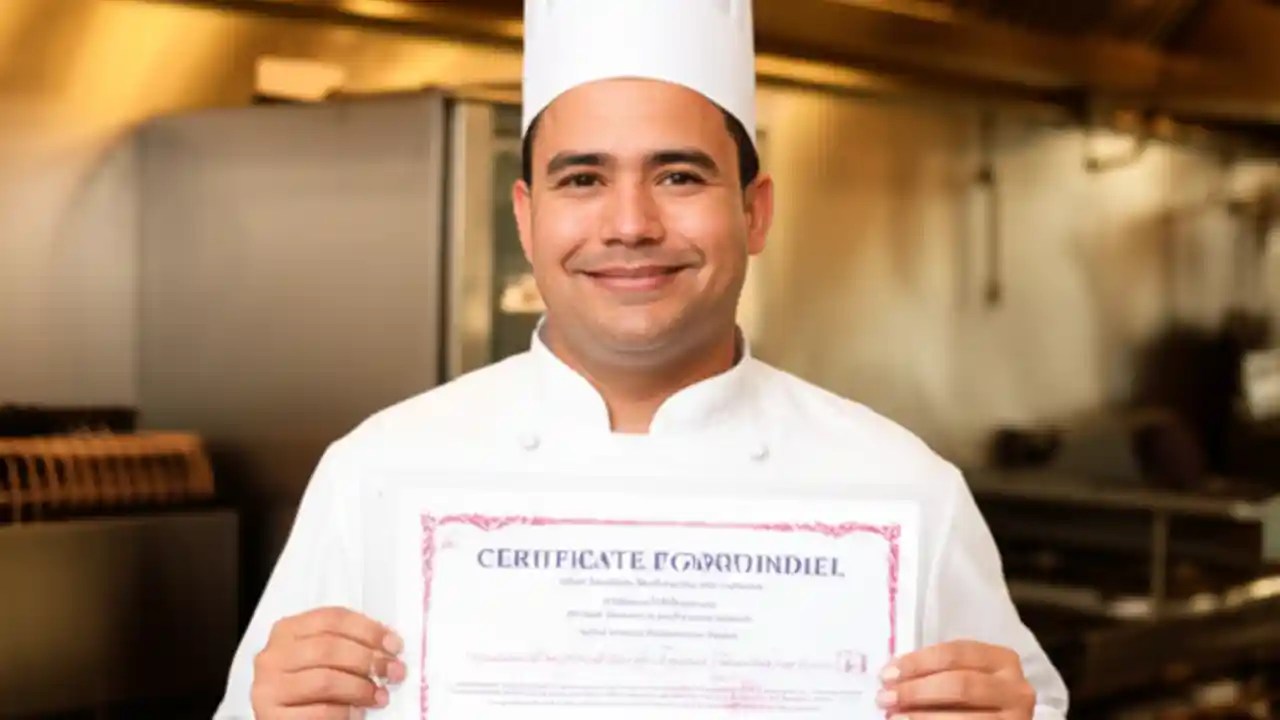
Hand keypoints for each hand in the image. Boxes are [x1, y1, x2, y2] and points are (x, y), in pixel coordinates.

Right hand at [251, 606, 405, 718]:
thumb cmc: (306, 683)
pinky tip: (358, 713)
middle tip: (394, 671)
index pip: (332, 618)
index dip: (369, 630)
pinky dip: (344, 712)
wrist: (284, 715)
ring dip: (360, 688)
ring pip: (324, 680)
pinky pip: (317, 712)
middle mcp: (273, 656)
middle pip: (329, 648)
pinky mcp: (271, 717)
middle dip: (368, 659)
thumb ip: (345, 644)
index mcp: (287, 630)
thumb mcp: (319, 655)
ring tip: (380, 696)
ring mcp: (269, 687)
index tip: (394, 644)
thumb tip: (387, 647)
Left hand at [876, 640, 1035, 718]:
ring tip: (893, 717)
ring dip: (922, 717)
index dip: (918, 663)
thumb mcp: (964, 674)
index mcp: (1002, 659)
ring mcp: (1017, 718)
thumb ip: (936, 671)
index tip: (887, 674)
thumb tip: (892, 675)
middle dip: (916, 691)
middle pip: (959, 684)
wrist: (996, 719)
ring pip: (963, 717)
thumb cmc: (975, 696)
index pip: (955, 653)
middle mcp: (1015, 688)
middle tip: (885, 697)